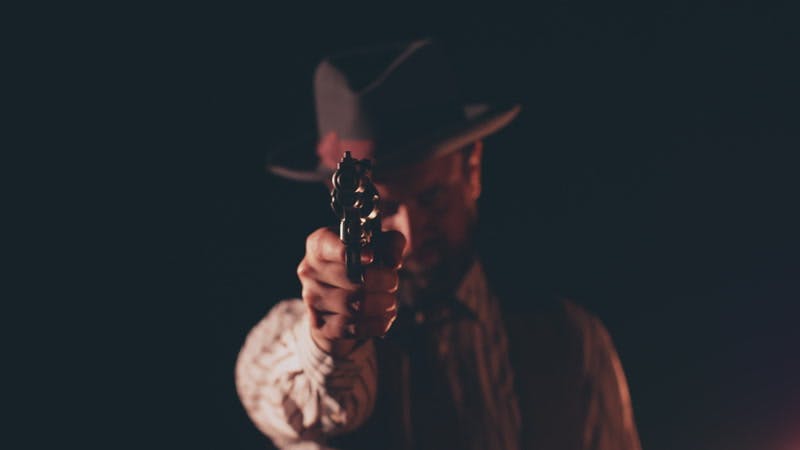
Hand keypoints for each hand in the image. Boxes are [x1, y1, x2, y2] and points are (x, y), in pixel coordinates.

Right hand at [297, 227, 404, 357]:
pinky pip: (351, 328)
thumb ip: (390, 244)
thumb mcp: (378, 246)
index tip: (370, 257)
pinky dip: (375, 323)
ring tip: (390, 301)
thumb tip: (393, 262)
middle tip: (393, 283)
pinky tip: (386, 317)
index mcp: (319, 246)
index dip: (348, 251)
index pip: (326, 245)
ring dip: (380, 304)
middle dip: (380, 281)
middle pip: (349, 279)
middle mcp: (310, 272)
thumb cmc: (361, 267)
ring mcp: (313, 301)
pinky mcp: (321, 326)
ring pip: (353, 306)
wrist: (342, 302)